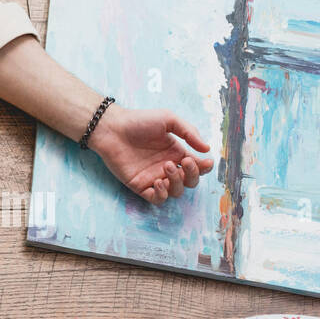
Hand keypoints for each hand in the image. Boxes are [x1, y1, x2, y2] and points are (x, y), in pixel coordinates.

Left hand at [87, 104, 213, 204]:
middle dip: (192, 175)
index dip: (205, 168)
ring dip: (177, 183)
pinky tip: (158, 181)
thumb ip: (189, 132)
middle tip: (183, 161)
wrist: (112, 128)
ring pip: (176, 192)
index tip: (206, 162)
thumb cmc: (138, 121)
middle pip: (190, 182)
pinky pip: (157, 199)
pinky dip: (162, 194)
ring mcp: (154, 177)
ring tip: (166, 166)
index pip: (198, 167)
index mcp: (176, 153)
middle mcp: (167, 167)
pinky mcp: (140, 185)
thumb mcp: (168, 119)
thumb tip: (207, 149)